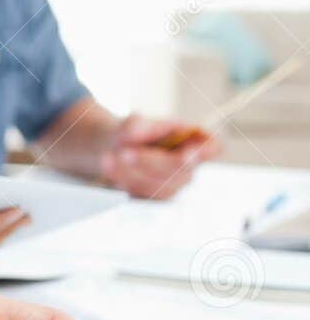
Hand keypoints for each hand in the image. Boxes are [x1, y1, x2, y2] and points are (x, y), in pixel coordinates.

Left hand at [100, 113, 221, 199]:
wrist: (114, 148)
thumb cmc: (134, 133)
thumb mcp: (134, 122)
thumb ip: (137, 126)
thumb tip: (136, 133)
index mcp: (194, 140)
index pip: (212, 147)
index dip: (205, 152)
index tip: (188, 153)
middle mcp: (188, 166)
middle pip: (179, 169)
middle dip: (149, 161)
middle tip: (124, 152)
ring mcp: (173, 184)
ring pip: (158, 186)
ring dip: (130, 173)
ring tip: (108, 157)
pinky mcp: (155, 197)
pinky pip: (141, 194)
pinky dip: (122, 180)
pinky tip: (108, 166)